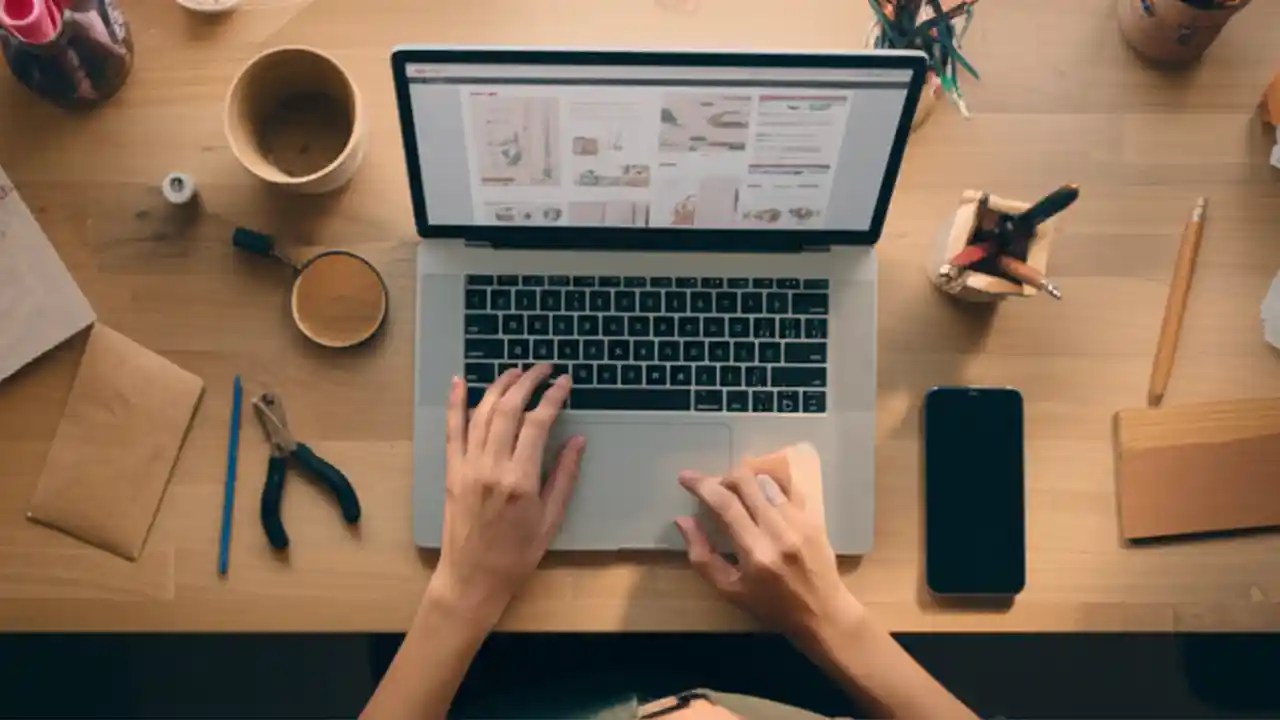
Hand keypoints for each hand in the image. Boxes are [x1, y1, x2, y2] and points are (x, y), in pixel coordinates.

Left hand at [431, 365, 584, 625]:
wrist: (471, 578)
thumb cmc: (516, 555)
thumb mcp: (551, 519)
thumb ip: (564, 476)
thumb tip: (577, 440)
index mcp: (520, 480)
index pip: (537, 423)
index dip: (553, 397)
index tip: (565, 382)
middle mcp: (491, 467)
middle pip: (509, 409)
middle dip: (528, 382)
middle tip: (543, 368)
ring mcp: (467, 467)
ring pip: (481, 413)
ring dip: (498, 386)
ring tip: (516, 372)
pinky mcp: (451, 471)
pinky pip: (452, 430)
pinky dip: (454, 402)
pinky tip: (459, 381)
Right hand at [674, 460, 860, 645]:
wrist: (822, 613)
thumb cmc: (772, 606)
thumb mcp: (730, 590)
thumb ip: (702, 557)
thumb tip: (683, 520)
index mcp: (755, 553)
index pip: (725, 504)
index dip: (702, 485)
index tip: (686, 477)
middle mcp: (779, 531)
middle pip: (747, 482)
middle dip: (723, 478)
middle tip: (715, 489)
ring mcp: (799, 522)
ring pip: (766, 480)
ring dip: (746, 481)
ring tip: (738, 494)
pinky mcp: (813, 518)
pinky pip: (787, 488)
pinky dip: (769, 485)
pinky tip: (762, 496)